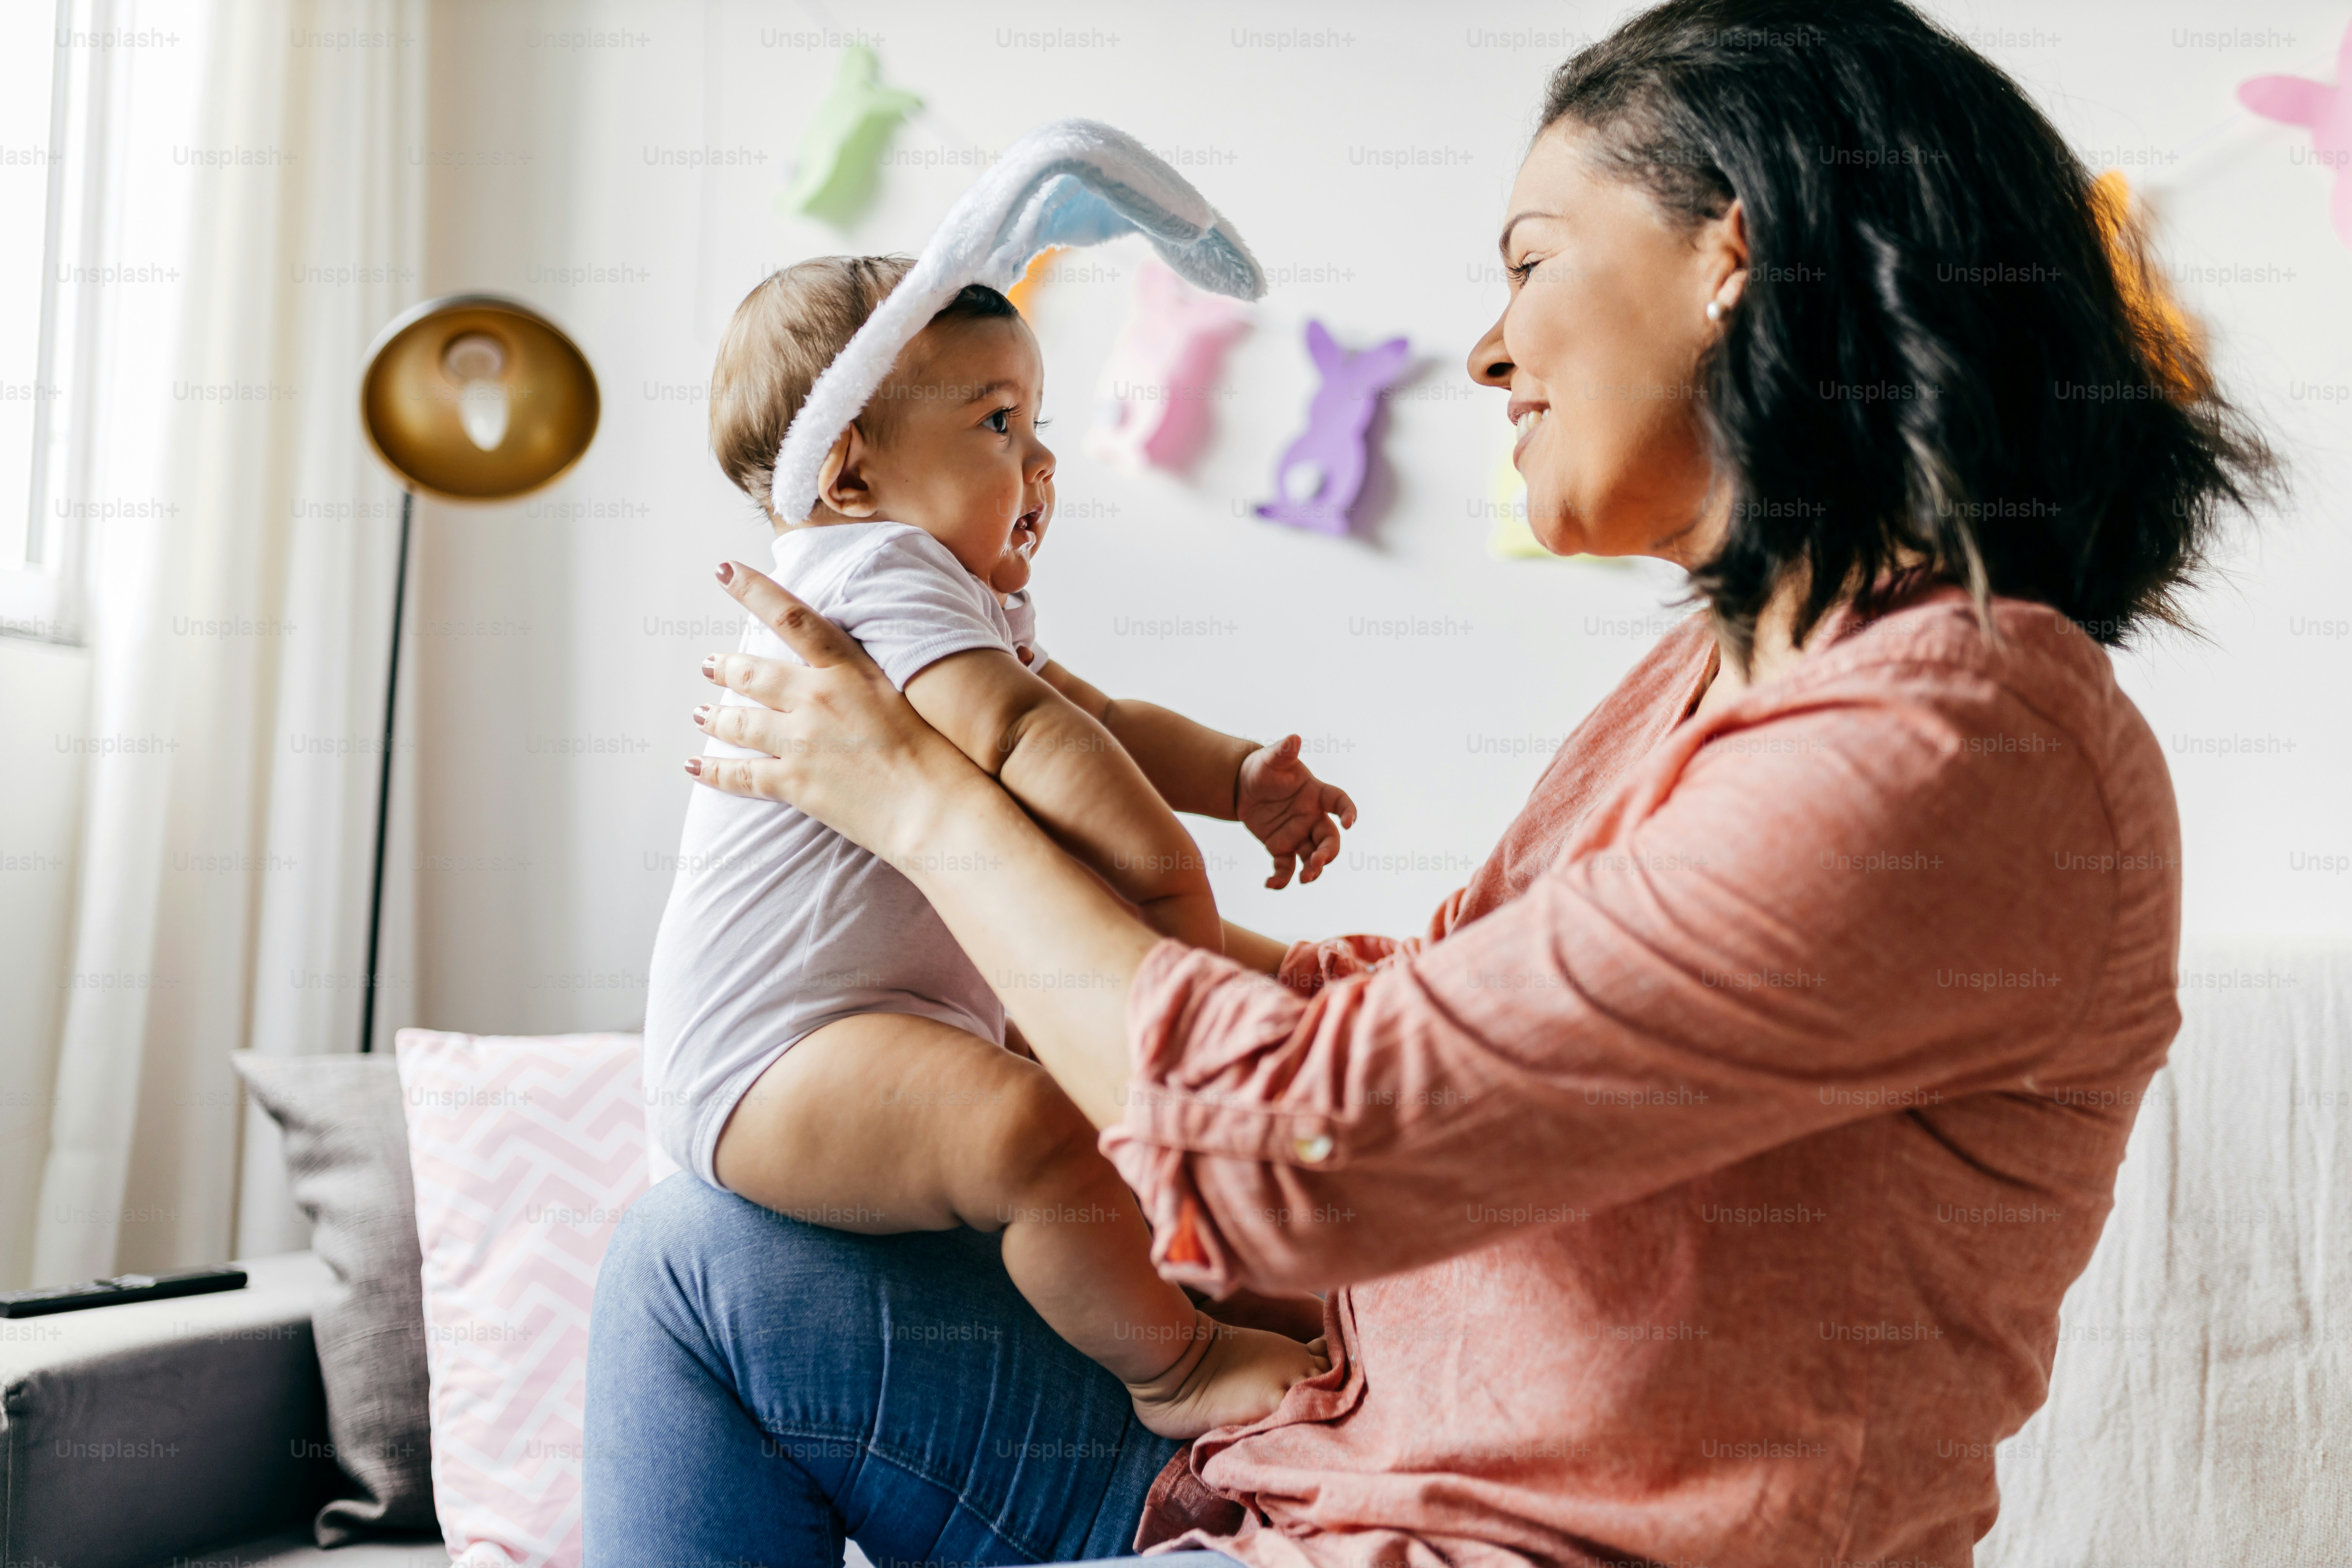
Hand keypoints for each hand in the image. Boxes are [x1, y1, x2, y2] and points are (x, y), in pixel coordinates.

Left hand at [686, 560, 979, 858]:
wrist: (935, 808)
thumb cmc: (938, 754)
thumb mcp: (906, 694)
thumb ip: (870, 674)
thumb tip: (855, 664)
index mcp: (849, 669)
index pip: (791, 616)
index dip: (752, 589)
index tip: (723, 570)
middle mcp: (817, 698)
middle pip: (753, 673)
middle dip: (726, 667)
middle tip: (710, 664)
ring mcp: (801, 741)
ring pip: (739, 722)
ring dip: (714, 716)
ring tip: (700, 713)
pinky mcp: (794, 783)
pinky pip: (740, 774)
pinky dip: (712, 771)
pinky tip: (694, 767)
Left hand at [1236, 736, 1357, 889]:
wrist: (1242, 785)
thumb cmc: (1263, 768)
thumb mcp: (1271, 759)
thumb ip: (1283, 751)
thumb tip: (1293, 738)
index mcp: (1316, 794)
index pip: (1339, 802)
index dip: (1348, 812)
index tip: (1350, 822)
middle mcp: (1312, 817)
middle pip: (1330, 839)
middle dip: (1328, 853)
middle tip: (1318, 862)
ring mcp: (1298, 834)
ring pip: (1313, 856)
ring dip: (1313, 869)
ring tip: (1304, 878)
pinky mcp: (1280, 847)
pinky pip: (1285, 867)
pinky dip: (1281, 879)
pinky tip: (1270, 885)